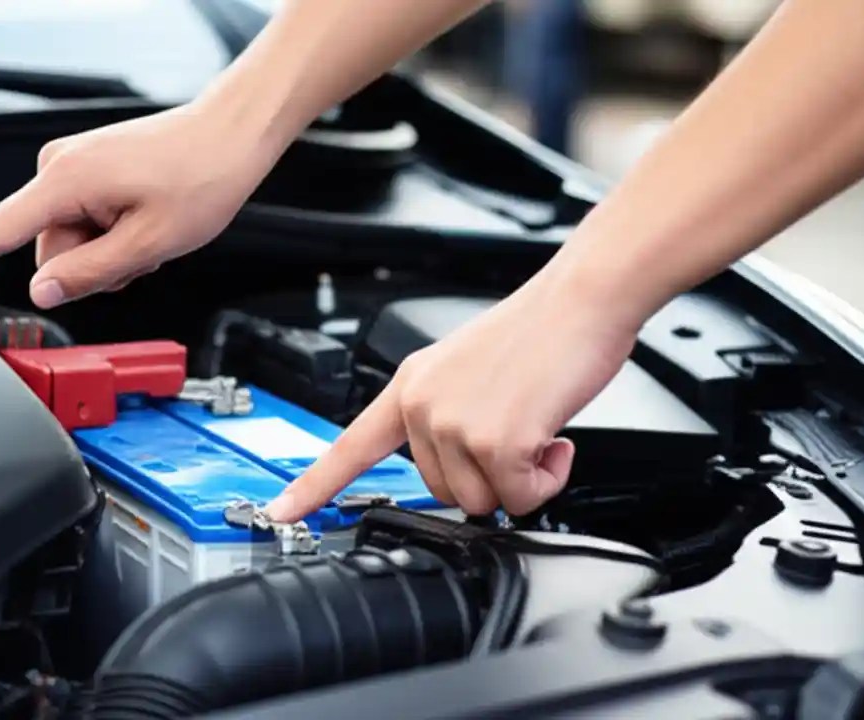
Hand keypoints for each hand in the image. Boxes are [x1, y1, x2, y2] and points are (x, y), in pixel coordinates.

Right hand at [0, 102, 279, 306]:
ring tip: (148, 230)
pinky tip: (143, 220)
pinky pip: (86, 222)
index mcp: (66, 183)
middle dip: (92, 266)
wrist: (230, 135)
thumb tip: (44, 291)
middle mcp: (59, 169)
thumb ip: (90, 273)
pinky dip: (112, 234)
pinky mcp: (89, 171)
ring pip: (71, 243)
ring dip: (108, 252)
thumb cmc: (201, 177)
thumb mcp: (148, 244)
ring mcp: (74, 168)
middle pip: (49, 252)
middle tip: (141, 249)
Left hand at [265, 272, 638, 519]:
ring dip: (520, 479)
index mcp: (409, 386)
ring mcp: (453, 424)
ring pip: (482, 501)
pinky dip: (547, 478)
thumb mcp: (467, 372)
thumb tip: (458, 470)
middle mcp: (422, 404)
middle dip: (488, 476)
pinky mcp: (494, 442)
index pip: (350, 446)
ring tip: (535, 428)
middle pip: (442, 491)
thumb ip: (445, 418)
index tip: (281, 511)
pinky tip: (553, 436)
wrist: (582, 301)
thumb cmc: (539, 335)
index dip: (314, 486)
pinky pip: (521, 498)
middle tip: (517, 429)